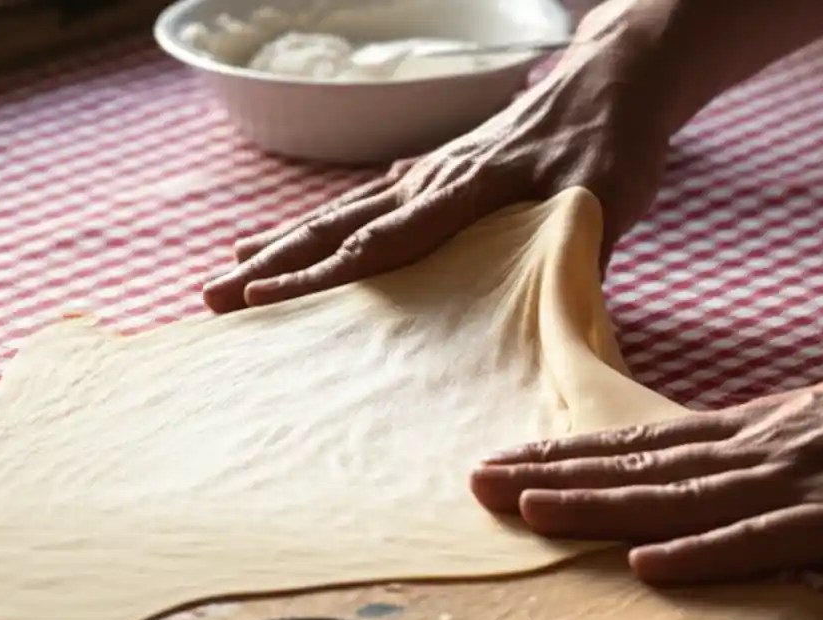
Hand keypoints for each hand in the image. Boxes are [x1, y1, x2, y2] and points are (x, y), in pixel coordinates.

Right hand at [203, 2, 671, 311]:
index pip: (383, 244)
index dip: (322, 276)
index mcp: (467, 193)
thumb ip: (576, 264)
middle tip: (212, 300)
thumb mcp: (606, 206)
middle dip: (274, 267)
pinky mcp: (430, 172)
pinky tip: (286, 239)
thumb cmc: (610, 147)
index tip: (264, 302)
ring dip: (283, 246)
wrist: (608, 83)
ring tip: (227, 274)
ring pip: (340, 213)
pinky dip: (320, 225)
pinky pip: (362, 203)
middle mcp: (431, 182)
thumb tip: (561, 334)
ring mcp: (425, 174)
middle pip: (340, 228)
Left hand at [471, 337, 822, 584]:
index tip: (508, 461)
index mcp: (753, 431)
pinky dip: (706, 554)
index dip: (569, 453)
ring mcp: (798, 483)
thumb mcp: (821, 422)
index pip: (640, 442)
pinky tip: (651, 564)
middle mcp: (758, 451)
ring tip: (531, 513)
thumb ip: (761, 444)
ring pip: (680, 498)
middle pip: (639, 465)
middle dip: (556, 476)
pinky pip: (767, 540)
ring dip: (602, 507)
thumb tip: (703, 460)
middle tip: (480, 483)